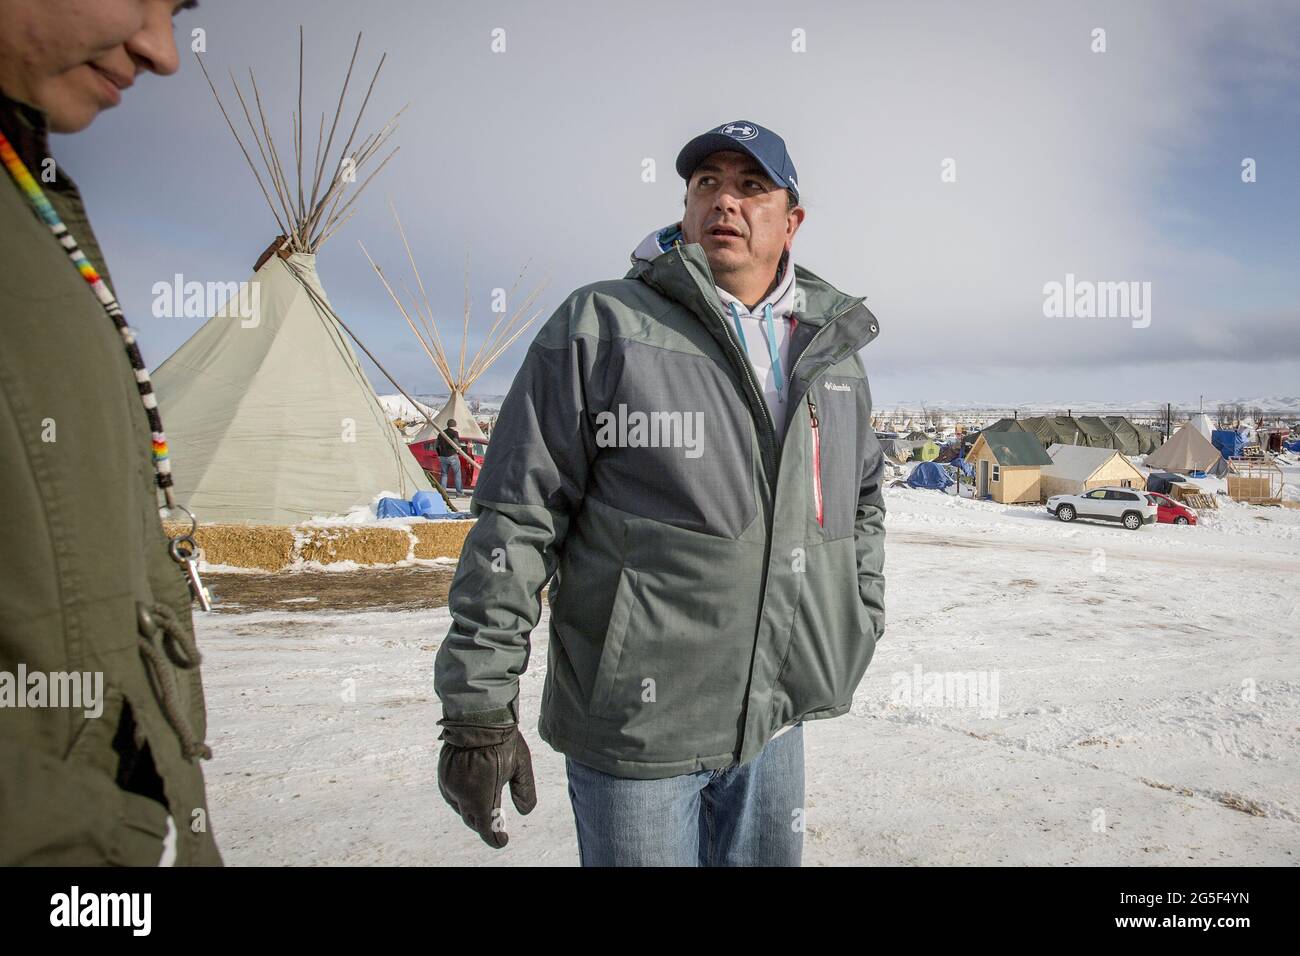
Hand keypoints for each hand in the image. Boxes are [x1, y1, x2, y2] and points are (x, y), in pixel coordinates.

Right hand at [436, 721, 536, 847]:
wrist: (476, 714)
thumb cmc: (502, 739)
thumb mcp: (521, 765)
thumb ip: (524, 791)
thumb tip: (524, 811)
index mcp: (480, 796)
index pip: (485, 827)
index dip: (494, 838)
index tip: (502, 840)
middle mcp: (461, 794)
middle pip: (472, 819)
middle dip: (484, 824)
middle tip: (496, 826)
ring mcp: (449, 784)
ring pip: (460, 807)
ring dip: (472, 811)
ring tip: (484, 809)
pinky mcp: (443, 774)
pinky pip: (451, 795)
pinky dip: (462, 799)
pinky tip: (471, 794)